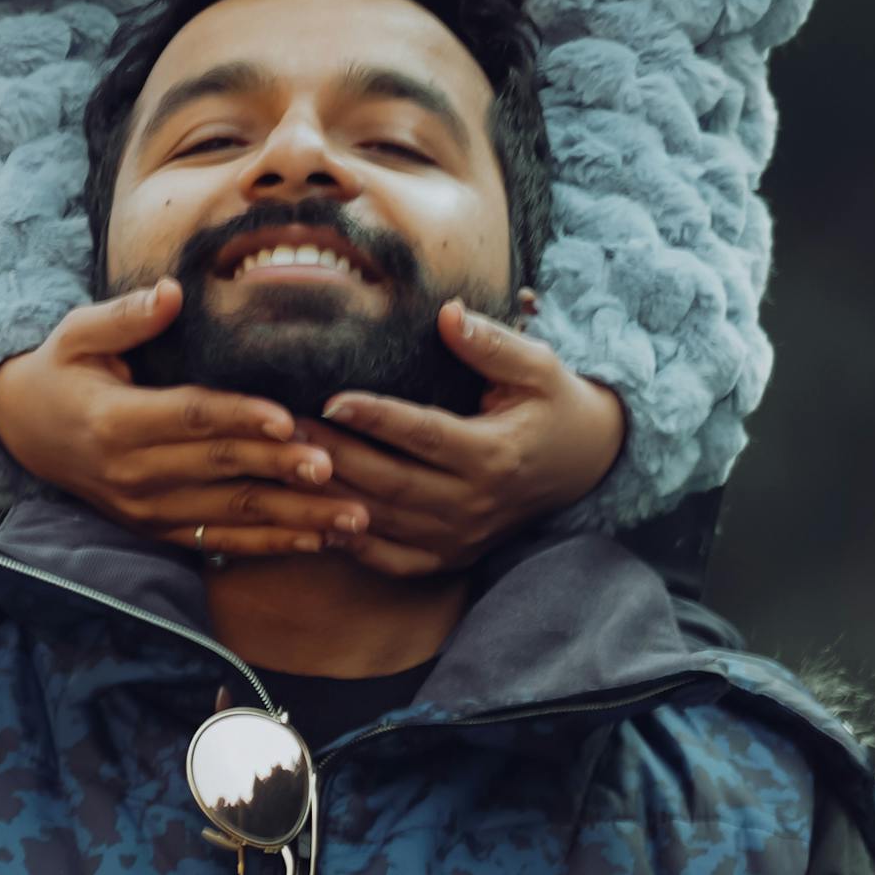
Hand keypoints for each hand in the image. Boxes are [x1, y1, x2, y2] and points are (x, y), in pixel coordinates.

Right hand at [0, 284, 364, 559]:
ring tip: (350, 518)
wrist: (23, 433)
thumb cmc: (61, 372)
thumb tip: (170, 293)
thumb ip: (125, 317)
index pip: (189, 417)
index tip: (288, 420)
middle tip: (337, 469)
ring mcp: (146, 509)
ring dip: (294, 519)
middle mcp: (131, 473)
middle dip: (282, 471)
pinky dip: (270, 544)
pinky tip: (317, 542)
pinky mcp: (157, 530)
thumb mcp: (76, 335)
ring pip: (230, 514)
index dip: (239, 419)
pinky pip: (220, 541)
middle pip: (220, 470)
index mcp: (115, 421)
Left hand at [315, 307, 626, 577]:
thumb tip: (447, 313)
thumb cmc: (554, 406)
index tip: (332, 399)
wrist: (586, 466)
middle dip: (335, 457)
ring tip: (288, 466)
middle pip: (392, 483)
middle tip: (288, 429)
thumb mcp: (539, 367)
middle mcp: (475, 503)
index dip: (377, 420)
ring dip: (333, 498)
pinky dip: (353, 546)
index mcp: (494, 454)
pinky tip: (317, 518)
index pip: (425, 436)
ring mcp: (461, 537)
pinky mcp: (452, 556)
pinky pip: (394, 561)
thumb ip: (492, 344)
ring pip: (384, 523)